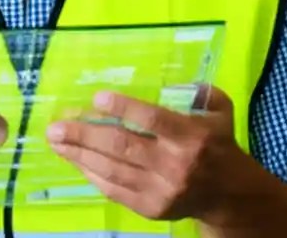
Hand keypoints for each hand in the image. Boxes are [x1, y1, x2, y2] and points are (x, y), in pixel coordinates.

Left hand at [46, 85, 245, 221]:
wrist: (231, 196)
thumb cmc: (218, 145)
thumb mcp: (219, 112)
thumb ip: (200, 92)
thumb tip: (170, 78)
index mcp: (192, 137)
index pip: (153, 120)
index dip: (124, 108)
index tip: (96, 97)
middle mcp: (175, 165)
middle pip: (122, 146)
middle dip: (83, 135)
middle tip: (54, 126)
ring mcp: (162, 190)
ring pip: (112, 169)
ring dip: (78, 154)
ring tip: (55, 141)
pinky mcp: (151, 208)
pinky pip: (114, 190)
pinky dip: (91, 173)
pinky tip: (74, 159)